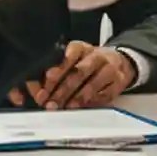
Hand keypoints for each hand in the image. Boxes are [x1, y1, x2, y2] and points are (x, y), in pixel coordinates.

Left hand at [9, 41, 135, 109]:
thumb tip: (37, 89)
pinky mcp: (119, 81)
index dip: (59, 67)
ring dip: (77, 98)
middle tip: (50, 102)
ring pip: (92, 83)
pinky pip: (104, 94)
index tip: (48, 77)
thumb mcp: (72, 61)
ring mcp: (109, 68)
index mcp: (81, 48)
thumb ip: (55, 73)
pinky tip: (81, 108)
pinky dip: (91, 102)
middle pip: (79, 71)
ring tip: (65, 107)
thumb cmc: (88, 64)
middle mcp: (96, 55)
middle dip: (63, 88)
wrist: (118, 63)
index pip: (70, 54)